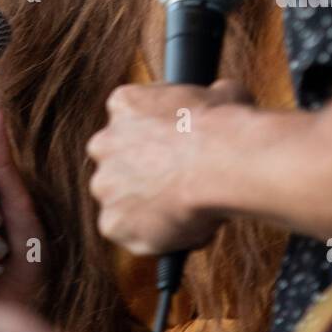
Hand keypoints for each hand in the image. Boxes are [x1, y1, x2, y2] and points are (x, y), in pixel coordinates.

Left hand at [86, 79, 252, 254]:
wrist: (222, 163)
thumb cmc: (226, 126)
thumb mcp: (223, 94)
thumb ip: (211, 97)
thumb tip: (224, 94)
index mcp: (124, 104)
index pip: (130, 121)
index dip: (155, 138)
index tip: (175, 150)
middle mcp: (104, 142)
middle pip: (118, 161)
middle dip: (143, 173)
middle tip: (180, 184)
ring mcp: (105, 184)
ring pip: (121, 200)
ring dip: (145, 207)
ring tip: (186, 211)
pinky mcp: (113, 222)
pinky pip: (130, 234)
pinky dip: (152, 237)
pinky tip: (182, 229)